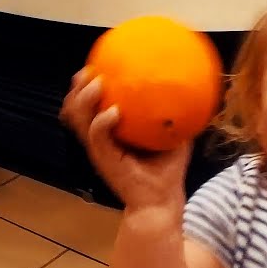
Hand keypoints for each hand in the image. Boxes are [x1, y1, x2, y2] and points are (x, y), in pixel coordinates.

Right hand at [61, 68, 189, 210]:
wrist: (161, 201)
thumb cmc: (168, 171)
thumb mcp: (174, 138)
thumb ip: (177, 116)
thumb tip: (193, 91)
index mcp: (110, 134)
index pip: (88, 107)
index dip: (85, 87)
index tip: (95, 66)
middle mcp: (99, 140)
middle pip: (73, 109)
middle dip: (76, 88)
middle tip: (88, 71)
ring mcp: (99, 150)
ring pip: (78, 120)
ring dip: (84, 100)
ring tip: (97, 84)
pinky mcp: (104, 160)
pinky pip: (97, 136)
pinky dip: (101, 122)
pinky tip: (113, 112)